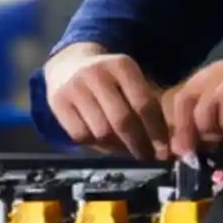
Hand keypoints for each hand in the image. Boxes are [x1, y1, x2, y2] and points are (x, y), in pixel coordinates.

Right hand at [45, 48, 170, 160]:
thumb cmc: (109, 78)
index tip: (163, 151)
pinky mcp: (58, 102)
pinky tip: (103, 142)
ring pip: (101, 132)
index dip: (156, 131)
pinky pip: (81, 135)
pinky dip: (95, 145)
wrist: (68, 64)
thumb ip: (147, 105)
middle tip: (147, 157)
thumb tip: (165, 145)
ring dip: (117, 147)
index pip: (144, 104)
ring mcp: (75, 87)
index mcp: (122, 65)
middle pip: (122, 120)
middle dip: (138, 144)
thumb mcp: (129, 80)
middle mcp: (97, 73)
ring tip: (125, 149)